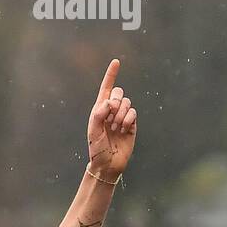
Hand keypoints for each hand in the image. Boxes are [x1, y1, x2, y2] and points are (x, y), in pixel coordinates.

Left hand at [87, 59, 136, 178]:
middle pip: (119, 92)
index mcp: (99, 110)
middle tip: (110, 117)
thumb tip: (108, 102)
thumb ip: (98, 115)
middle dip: (116, 101)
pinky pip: (133, 113)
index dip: (111, 75)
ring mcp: (122, 117)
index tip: (116, 62)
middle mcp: (111, 111)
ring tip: (115, 128)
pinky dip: (128, 120)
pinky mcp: (132, 124)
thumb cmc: (97, 150)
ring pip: (127, 102)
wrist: (108, 164)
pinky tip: (123, 130)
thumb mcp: (93, 132)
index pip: (106, 89)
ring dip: (121, 114)